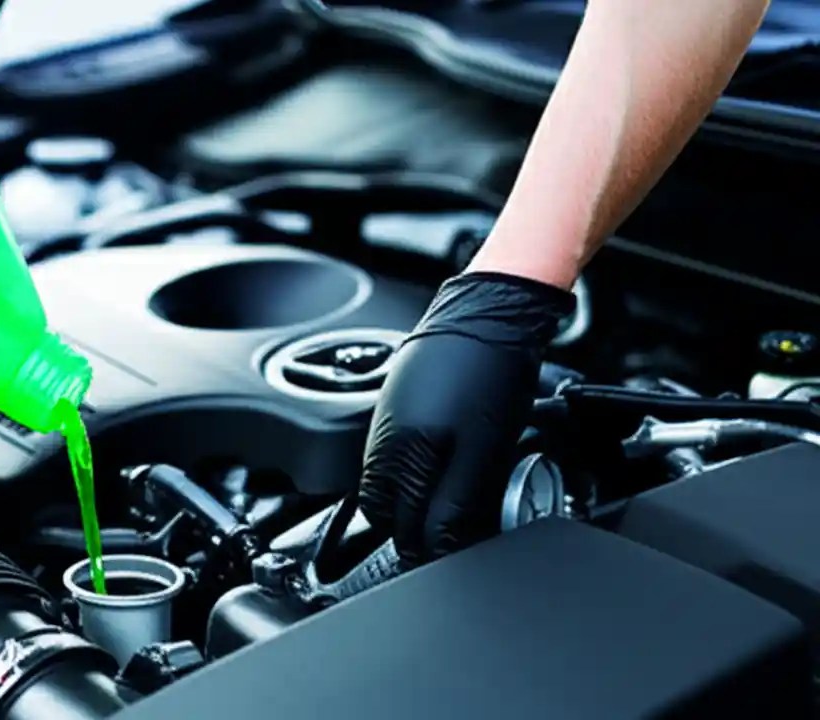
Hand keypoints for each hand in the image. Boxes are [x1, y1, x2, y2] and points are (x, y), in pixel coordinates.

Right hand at [358, 272, 573, 569]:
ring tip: (458, 501)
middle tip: (459, 532)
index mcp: (398, 460)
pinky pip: (395, 463)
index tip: (454, 556)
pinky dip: (417, 478)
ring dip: (417, 506)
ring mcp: (383, 426)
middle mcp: (380, 445)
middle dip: (418, 532)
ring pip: (389, 492)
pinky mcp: (393, 412)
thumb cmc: (492, 376)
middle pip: (386, 517)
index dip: (430, 553)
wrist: (490, 314)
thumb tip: (440, 550)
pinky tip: (447, 469)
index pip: (400, 534)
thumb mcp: (483, 456)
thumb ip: (456, 508)